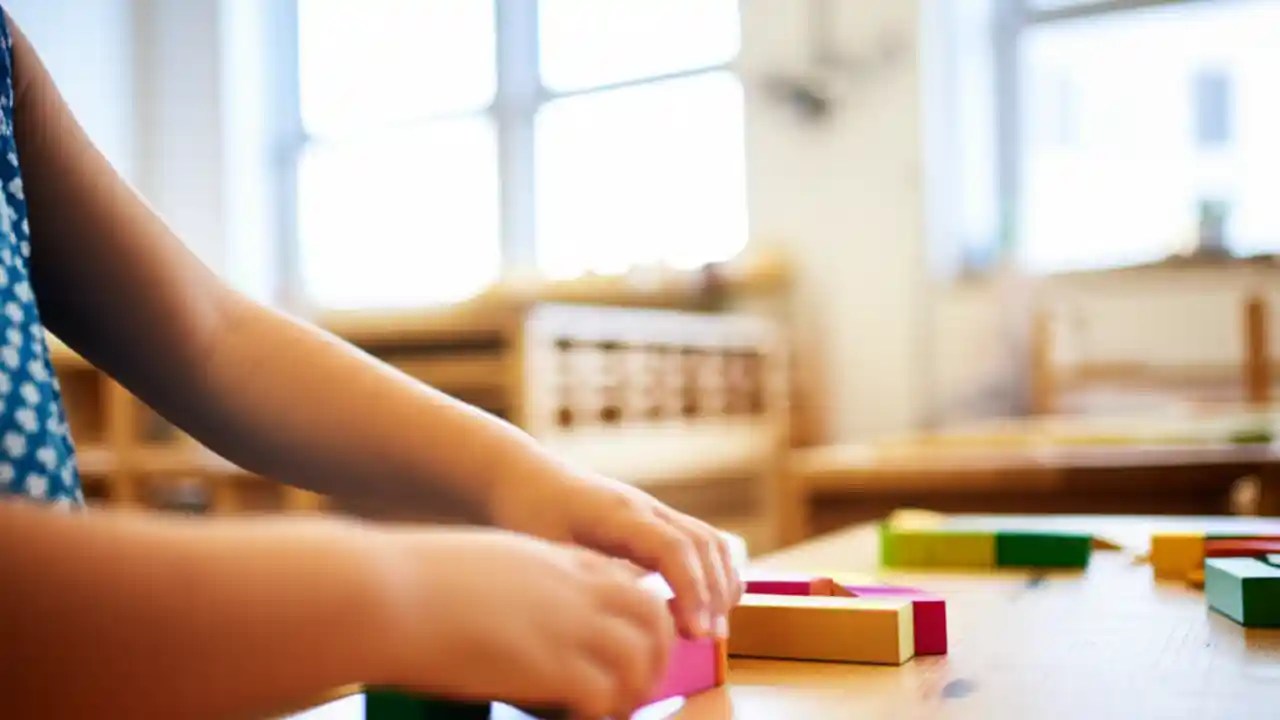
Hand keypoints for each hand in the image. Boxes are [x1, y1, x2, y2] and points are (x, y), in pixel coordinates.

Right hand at [372, 528, 672, 718]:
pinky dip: (598, 717)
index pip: (629, 584)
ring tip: (606, 715)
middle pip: (653, 617)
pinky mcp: (552, 665)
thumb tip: (509, 615)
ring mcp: (568, 624)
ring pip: (642, 660)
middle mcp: (575, 587)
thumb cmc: (413, 582)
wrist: (387, 593)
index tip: (626, 650)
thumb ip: (514, 586)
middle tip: (631, 691)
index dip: (636, 621)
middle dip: (654, 656)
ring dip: (630, 693)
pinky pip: (605, 698)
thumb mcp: (482, 566)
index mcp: (557, 560)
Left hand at [487, 467, 742, 639]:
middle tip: (711, 640)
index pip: (673, 548)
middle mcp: (645, 508)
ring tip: (712, 628)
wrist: (524, 476)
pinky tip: (705, 605)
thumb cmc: (527, 513)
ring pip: (710, 540)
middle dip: (714, 593)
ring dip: (720, 583)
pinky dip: (714, 572)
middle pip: (703, 544)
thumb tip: (617, 622)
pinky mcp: (655, 520)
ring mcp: (654, 511)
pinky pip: (700, 541)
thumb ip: (581, 581)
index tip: (695, 632)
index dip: (692, 590)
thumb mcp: (544, 549)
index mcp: (618, 514)